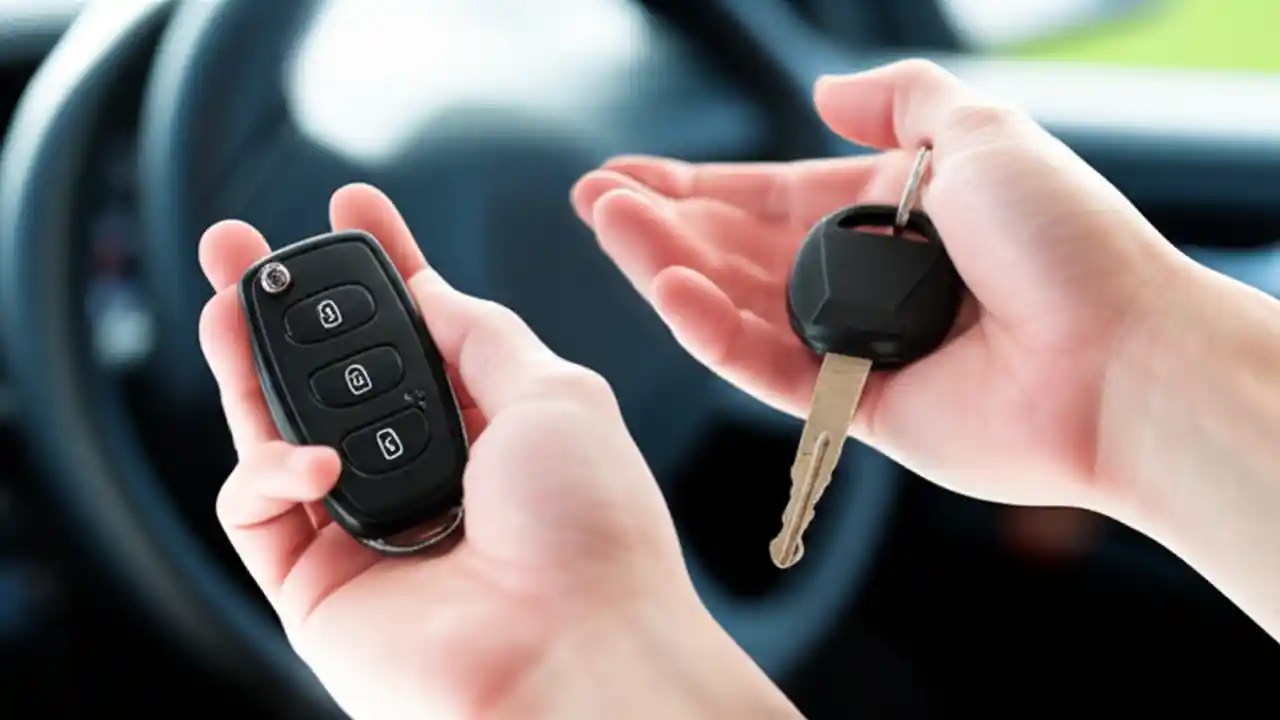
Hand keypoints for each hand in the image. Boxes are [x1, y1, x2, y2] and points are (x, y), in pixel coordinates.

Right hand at [198, 184, 798, 718]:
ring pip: (278, 432)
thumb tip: (428, 286)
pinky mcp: (316, 587)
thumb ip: (480, 333)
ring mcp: (366, 530)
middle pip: (332, 377)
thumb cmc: (592, 528)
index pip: (416, 333)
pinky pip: (258, 510)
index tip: (354, 207)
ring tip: (225, 300)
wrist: (577, 656)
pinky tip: (309, 462)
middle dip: (288, 308)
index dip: (381, 269)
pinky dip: (270, 472)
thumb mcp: (553, 394)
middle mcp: (423, 474)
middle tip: (245, 244)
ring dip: (243, 363)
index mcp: (487, 428)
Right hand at [570, 59, 1189, 512]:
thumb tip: (824, 90)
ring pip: (736, 305)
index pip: (772, 196)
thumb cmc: (1066, 240)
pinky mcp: (851, 406)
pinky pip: (764, 367)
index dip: (699, 184)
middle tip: (597, 199)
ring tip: (610, 226)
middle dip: (664, 223)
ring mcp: (853, 346)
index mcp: (890, 214)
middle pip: (739, 250)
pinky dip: (710, 331)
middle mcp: (864, 281)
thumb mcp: (984, 128)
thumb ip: (901, 98)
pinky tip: (666, 289)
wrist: (1119, 355)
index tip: (632, 173)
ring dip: (668, 266)